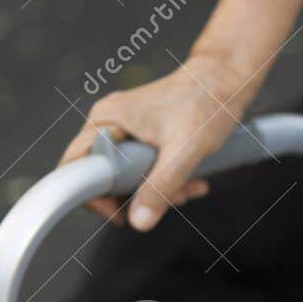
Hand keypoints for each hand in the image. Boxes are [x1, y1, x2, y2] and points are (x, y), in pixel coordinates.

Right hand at [59, 53, 256, 230]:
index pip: (75, 168)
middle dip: (138, 198)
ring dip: (158, 192)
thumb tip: (139, 222)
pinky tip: (193, 181)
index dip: (93, 198)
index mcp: (106, 121)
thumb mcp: (184, 151)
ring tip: (190, 189)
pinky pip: (145, 168)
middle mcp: (109, 123)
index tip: (121, 215)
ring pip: (129, 177)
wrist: (227, 78)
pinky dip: (166, 180)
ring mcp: (126, 128)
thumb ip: (160, 186)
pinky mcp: (144, 134)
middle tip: (172, 200)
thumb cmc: (206, 103)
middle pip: (104, 178)